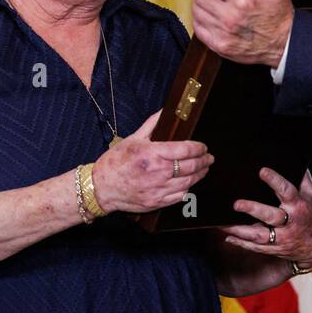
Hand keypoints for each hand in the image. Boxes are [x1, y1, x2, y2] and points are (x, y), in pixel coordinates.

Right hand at [91, 110, 211, 213]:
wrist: (102, 187)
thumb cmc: (116, 162)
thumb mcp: (133, 138)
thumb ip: (152, 124)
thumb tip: (165, 110)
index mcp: (152, 153)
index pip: (185, 149)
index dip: (199, 147)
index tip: (203, 146)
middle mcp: (158, 172)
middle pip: (191, 166)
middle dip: (204, 161)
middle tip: (209, 158)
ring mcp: (158, 189)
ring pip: (189, 182)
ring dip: (200, 175)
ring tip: (204, 169)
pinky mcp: (157, 202)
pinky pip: (180, 196)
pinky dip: (188, 188)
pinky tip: (190, 183)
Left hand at [192, 0, 293, 67]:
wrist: (284, 43)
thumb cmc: (280, 14)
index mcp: (243, 0)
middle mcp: (231, 17)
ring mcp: (223, 33)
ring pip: (197, 12)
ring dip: (201, 5)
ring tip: (211, 4)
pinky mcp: (220, 46)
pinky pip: (198, 29)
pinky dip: (201, 21)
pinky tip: (210, 18)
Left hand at [221, 168, 311, 268]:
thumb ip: (303, 180)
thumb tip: (296, 161)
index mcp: (298, 206)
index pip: (286, 191)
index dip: (274, 181)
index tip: (262, 171)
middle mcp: (290, 222)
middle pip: (270, 216)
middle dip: (253, 209)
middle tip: (236, 204)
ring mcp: (282, 238)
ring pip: (259, 236)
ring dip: (240, 231)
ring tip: (223, 225)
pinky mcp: (275, 249)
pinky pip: (257, 247)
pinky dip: (242, 243)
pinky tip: (228, 237)